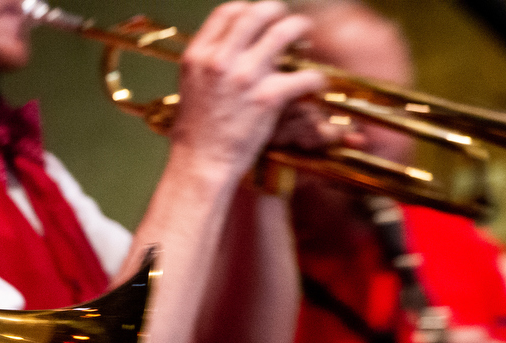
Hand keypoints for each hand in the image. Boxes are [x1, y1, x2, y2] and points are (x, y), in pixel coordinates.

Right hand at [170, 1, 327, 179]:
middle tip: (286, 22)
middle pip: (258, 13)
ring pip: (285, 32)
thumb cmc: (196, 133)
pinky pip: (304, 75)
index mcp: (198, 56)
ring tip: (306, 39)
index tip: (258, 19)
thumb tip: (233, 45)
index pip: (228, 12)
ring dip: (301, 29)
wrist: (200, 164)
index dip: (248, 9)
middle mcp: (220, 61)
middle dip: (278, 12)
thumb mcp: (190, 87)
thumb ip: (209, 62)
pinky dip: (315, 79)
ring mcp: (245, 77)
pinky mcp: (268, 98)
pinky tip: (314, 84)